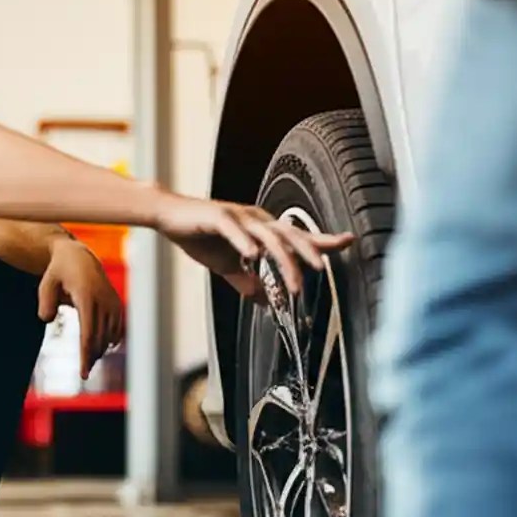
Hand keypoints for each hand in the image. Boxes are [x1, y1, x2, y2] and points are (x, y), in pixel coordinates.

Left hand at [37, 240, 125, 380]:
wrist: (79, 257)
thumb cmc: (59, 272)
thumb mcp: (45, 283)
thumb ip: (44, 302)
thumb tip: (46, 320)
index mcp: (87, 296)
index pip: (88, 334)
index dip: (86, 356)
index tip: (83, 374)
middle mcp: (103, 300)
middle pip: (100, 339)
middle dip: (92, 357)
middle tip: (84, 373)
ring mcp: (113, 302)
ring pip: (110, 335)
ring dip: (100, 350)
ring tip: (89, 362)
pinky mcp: (117, 304)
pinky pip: (117, 329)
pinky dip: (110, 340)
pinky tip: (101, 349)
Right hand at [151, 191, 353, 302]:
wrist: (168, 216)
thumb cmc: (198, 235)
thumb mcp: (226, 264)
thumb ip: (245, 280)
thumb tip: (262, 300)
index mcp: (260, 228)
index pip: (297, 235)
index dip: (322, 239)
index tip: (348, 241)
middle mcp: (254, 219)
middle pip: (289, 235)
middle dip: (308, 252)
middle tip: (323, 270)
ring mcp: (237, 217)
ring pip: (268, 237)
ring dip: (283, 259)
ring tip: (294, 281)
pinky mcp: (217, 217)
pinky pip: (235, 230)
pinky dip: (245, 242)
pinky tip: (253, 255)